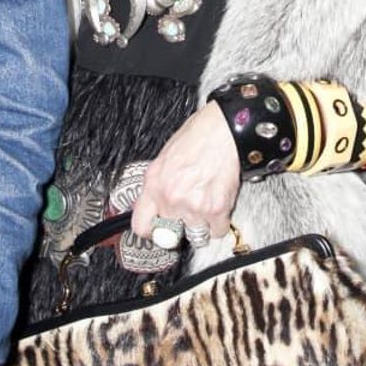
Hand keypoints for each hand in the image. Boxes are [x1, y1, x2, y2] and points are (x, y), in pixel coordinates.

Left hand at [131, 101, 240, 242]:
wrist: (224, 129)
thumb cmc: (198, 137)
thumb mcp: (164, 158)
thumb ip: (158, 186)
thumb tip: (156, 207)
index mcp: (154, 184)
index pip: (141, 226)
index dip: (152, 232)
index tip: (158, 232)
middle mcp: (170, 198)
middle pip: (171, 234)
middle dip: (180, 225)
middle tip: (188, 211)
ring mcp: (193, 206)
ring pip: (196, 235)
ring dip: (202, 225)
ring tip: (206, 204)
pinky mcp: (216, 209)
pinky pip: (217, 231)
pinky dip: (220, 223)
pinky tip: (219, 204)